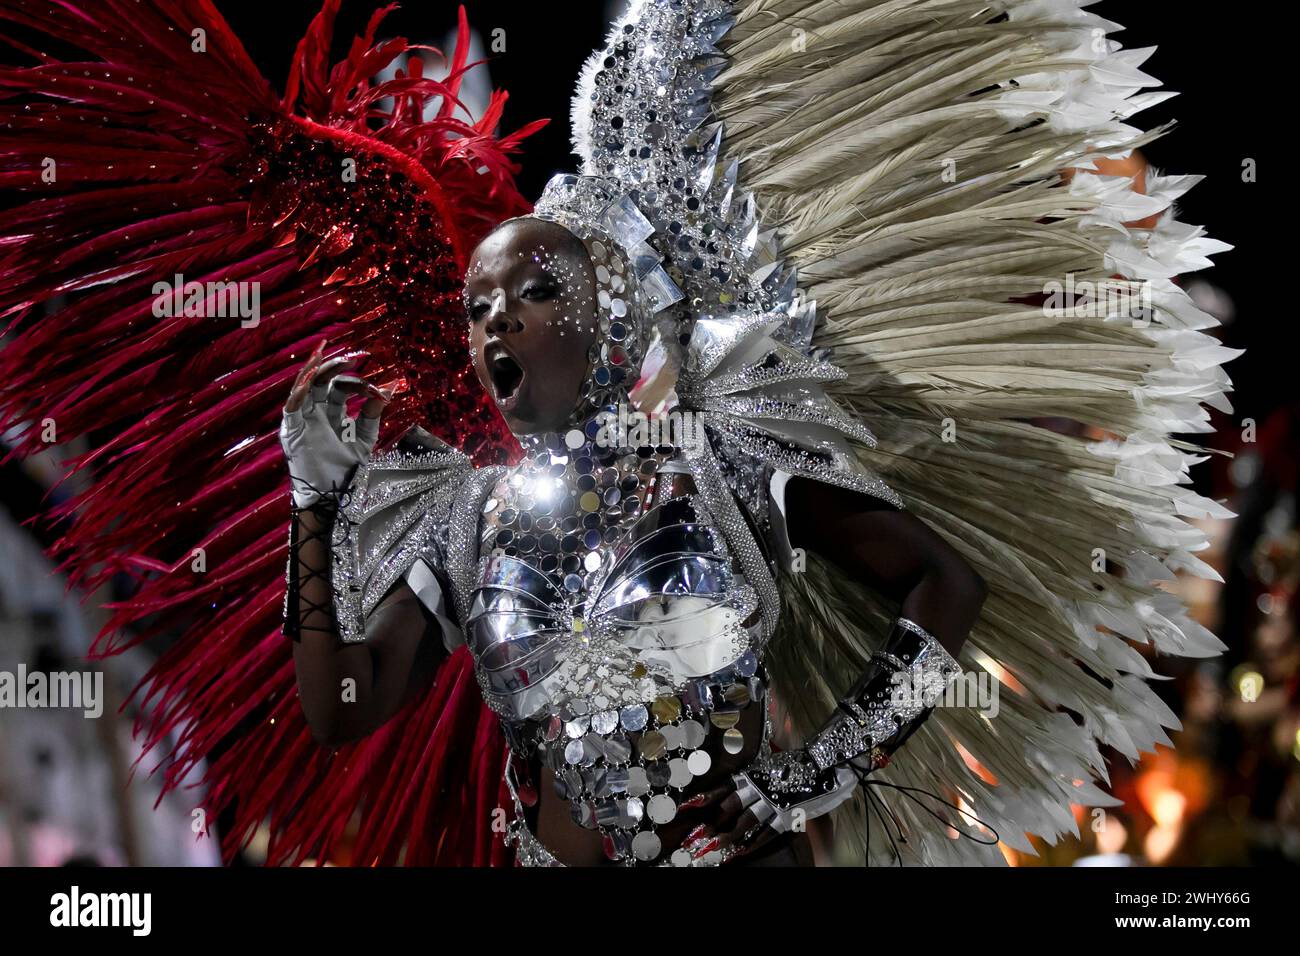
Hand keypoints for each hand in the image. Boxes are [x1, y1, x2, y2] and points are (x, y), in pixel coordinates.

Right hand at [280, 339, 394, 507]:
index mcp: (330, 412)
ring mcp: (301, 420)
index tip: (377, 388)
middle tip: (352, 356)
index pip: (340, 388)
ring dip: (313, 371)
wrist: (332, 494)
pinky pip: (292, 408)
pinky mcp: (291, 431)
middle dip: (334, 367)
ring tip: (324, 355)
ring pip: (303, 388)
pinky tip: (309, 382)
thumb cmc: (345, 467)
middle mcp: (314, 412)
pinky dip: (299, 394)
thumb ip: (373, 413)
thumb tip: (389, 388)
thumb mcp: (364, 436)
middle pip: (320, 382)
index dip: (358, 384)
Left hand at [675, 751, 857, 863]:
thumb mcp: (768, 764)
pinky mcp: (785, 815)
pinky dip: (753, 843)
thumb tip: (737, 784)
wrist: (821, 764)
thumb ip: (752, 775)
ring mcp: (771, 803)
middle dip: (712, 822)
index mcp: (751, 774)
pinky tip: (742, 852)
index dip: (704, 798)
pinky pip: (766, 833)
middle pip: (729, 807)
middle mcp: (757, 788)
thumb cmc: (795, 762)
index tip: (687, 807)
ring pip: (744, 822)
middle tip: (697, 835)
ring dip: (728, 836)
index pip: (722, 787)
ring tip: (713, 847)